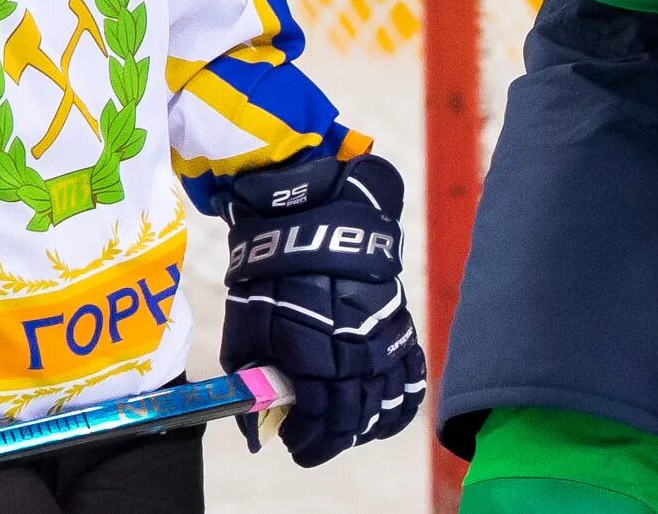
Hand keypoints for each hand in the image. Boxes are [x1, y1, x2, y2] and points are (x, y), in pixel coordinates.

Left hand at [222, 153, 425, 467]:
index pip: (322, 425)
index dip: (308, 442)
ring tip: (347, 422)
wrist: (313, 216)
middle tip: (314, 434)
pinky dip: (403, 396)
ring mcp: (384, 339)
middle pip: (356, 420)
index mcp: (316, 360)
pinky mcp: (400, 321)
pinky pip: (412, 371)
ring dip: (366, 421)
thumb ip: (255, 383)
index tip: (294, 441)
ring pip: (387, 401)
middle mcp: (357, 356)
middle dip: (334, 436)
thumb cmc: (270, 274)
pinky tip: (388, 406)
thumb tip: (259, 427)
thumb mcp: (246, 332)